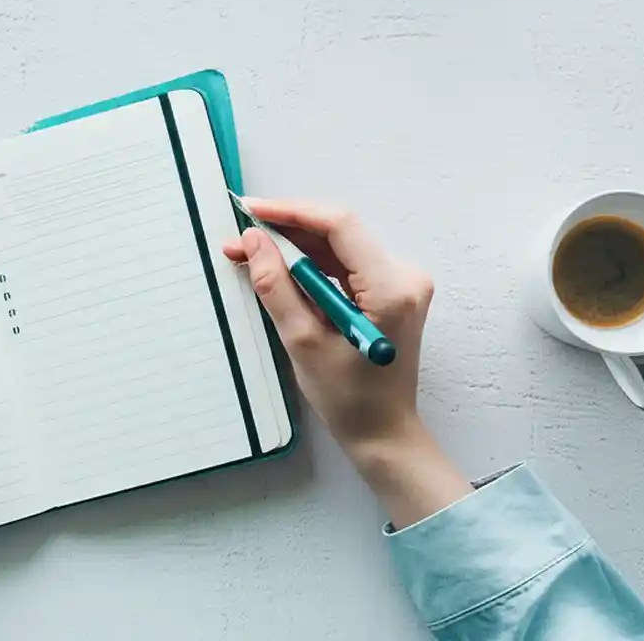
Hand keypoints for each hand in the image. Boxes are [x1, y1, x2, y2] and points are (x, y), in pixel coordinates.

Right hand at [223, 199, 470, 527]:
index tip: (251, 211)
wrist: (383, 432)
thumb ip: (276, 286)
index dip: (292, 212)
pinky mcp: (390, 290)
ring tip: (248, 252)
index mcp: (392, 288)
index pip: (340, 226)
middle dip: (286, 231)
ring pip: (338, 246)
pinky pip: (344, 264)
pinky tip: (276, 267)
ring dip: (293, 247)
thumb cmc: (348, 399)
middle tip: (239, 238)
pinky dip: (309, 263)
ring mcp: (400, 281)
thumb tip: (253, 240)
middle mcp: (404, 275)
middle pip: (339, 233)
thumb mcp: (302, 342)